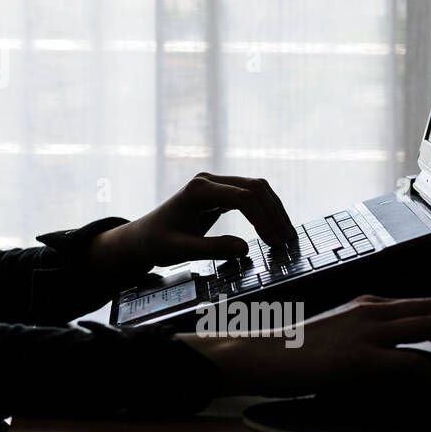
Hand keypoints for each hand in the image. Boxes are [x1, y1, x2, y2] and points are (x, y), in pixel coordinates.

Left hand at [90, 172, 297, 278]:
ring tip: (286, 237)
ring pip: (256, 189)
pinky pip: (250, 196)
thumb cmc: (158, 243)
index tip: (275, 242)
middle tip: (287, 241)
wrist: (143, 237)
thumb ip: (211, 249)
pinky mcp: (220, 193)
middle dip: (274, 213)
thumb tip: (245, 249)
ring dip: (274, 210)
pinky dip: (265, 211)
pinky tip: (274, 229)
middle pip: (255, 187)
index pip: (243, 197)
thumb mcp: (180, 250)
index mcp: (198, 190)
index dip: (263, 218)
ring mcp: (215, 184)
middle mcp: (208, 180)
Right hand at [179, 294, 430, 396]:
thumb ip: (365, 334)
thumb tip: (393, 353)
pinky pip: (410, 361)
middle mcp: (371, 311)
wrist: (261, 355)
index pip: (425, 302)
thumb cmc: (294, 350)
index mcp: (366, 304)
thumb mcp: (336, 331)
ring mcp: (365, 333)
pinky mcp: (359, 358)